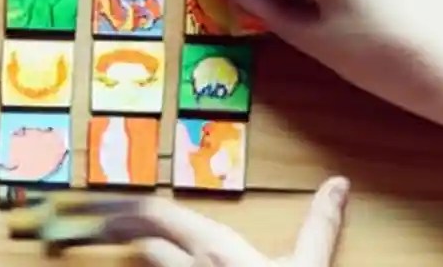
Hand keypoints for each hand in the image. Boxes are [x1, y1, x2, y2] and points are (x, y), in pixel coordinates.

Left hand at [106, 177, 348, 265]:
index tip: (104, 201)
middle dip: (121, 228)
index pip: (157, 216)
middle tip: (105, 222)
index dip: (126, 205)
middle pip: (143, 242)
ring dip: (139, 258)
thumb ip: (319, 225)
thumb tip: (338, 184)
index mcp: (216, 251)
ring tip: (125, 248)